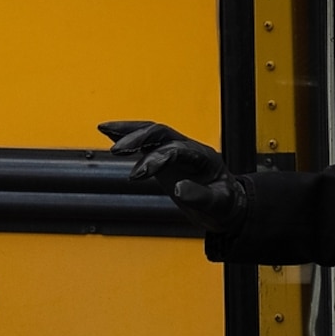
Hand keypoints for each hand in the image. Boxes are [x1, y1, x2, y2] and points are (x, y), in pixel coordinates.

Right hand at [98, 119, 246, 231]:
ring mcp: (178, 151)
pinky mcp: (167, 157)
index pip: (176, 149)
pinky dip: (129, 135)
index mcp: (204, 157)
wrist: (229, 207)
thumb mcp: (218, 204)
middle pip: (162, 133)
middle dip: (138, 138)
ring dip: (130, 130)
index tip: (137, 174)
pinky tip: (111, 133)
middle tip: (117, 150)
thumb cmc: (225, 205)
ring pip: (153, 132)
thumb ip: (200, 196)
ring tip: (105, 128)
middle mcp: (190, 149)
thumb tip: (178, 189)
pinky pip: (147, 141)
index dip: (155, 159)